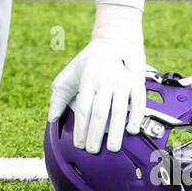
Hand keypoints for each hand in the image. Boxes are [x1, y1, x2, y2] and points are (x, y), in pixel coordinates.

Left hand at [47, 38, 148, 153]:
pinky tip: (131, 130)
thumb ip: (58, 97)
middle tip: (92, 150)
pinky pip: (139, 102)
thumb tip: (52, 118)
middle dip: (95, 134)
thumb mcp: (69, 74)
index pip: (83, 109)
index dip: (80, 129)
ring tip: (112, 148)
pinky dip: (136, 117)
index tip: (79, 144)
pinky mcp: (137, 81)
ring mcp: (122, 80)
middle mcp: (105, 79)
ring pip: (119, 110)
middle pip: (100, 113)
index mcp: (87, 78)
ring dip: (116, 132)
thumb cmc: (89, 61)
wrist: (115, 40)